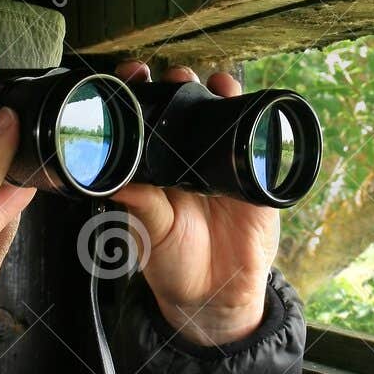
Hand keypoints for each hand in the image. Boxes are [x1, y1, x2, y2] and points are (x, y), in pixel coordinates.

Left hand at [109, 61, 279, 347]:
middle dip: (180, 82)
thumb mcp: (151, 235)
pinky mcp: (254, 178)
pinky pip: (258, 142)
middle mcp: (187, 159)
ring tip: (215, 82)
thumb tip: (115, 181)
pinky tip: (249, 104)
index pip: (146, 119)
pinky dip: (256, 119)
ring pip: (222, 115)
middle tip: (176, 76)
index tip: (133, 75)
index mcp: (156, 168)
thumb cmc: (173, 266)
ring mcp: (222, 165)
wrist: (217, 298)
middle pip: (185, 106)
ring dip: (219, 90)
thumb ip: (141, 207)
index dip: (140, 93)